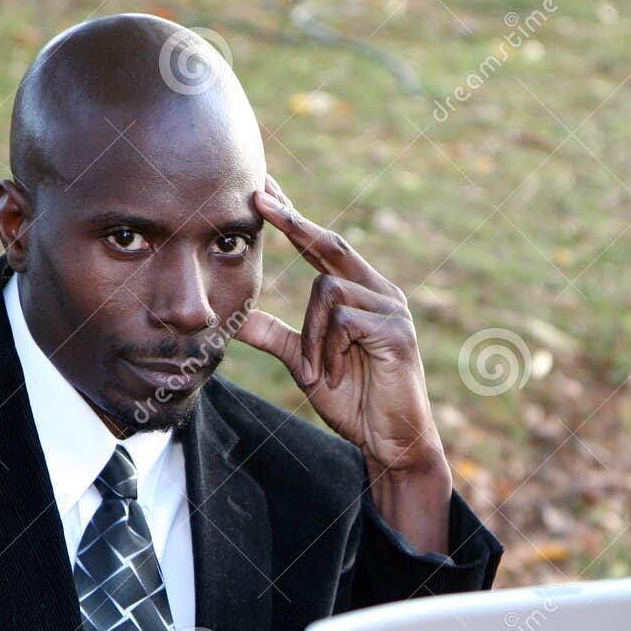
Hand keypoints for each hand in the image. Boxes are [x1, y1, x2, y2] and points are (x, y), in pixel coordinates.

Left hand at [238, 176, 452, 554]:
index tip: (262, 188)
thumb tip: (233, 315)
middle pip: (331, 245)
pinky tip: (335, 374)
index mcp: (361, 293)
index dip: (294, 217)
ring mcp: (393, 309)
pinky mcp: (397, 332)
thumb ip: (274, 335)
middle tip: (257, 198)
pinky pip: (344, 320)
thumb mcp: (305, 362)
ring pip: (328, 290)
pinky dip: (329, 349)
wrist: (390, 441)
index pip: (323, 246)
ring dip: (312, 335)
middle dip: (293, 222)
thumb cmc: (354, 400)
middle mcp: (381, 292)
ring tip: (319, 372)